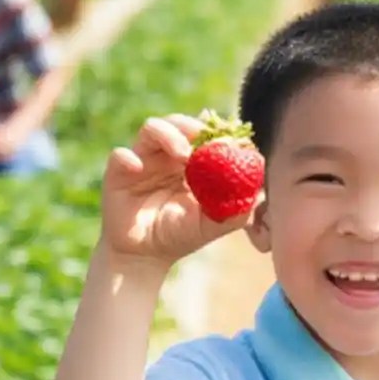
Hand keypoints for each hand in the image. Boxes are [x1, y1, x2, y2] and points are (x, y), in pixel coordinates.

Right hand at [99, 114, 252, 267]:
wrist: (144, 257)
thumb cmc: (180, 236)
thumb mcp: (213, 224)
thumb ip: (237, 209)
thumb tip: (260, 190)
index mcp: (190, 161)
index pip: (204, 133)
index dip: (217, 131)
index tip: (230, 140)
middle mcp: (166, 154)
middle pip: (179, 122)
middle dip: (193, 127)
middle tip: (205, 143)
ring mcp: (142, 159)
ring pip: (151, 128)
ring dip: (168, 135)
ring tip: (181, 156)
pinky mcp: (118, 172)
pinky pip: (120, 155)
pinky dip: (128, 157)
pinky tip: (137, 168)